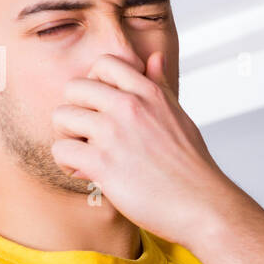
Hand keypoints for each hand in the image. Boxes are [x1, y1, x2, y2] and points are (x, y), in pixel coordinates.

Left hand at [50, 52, 235, 244]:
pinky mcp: (102, 163)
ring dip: (68, 137)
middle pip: (74, 88)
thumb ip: (160, 86)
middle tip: (88, 133)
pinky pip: (61, 151)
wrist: (202, 205)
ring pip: (61, 117)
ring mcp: (114, 134)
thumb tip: (155, 59)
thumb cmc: (192, 167)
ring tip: (85, 154)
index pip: (104, 63)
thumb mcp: (179, 116)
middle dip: (75, 110)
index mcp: (149, 93)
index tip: (103, 106)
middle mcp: (130, 107)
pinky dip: (67, 164)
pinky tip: (85, 173)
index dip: (95, 83)